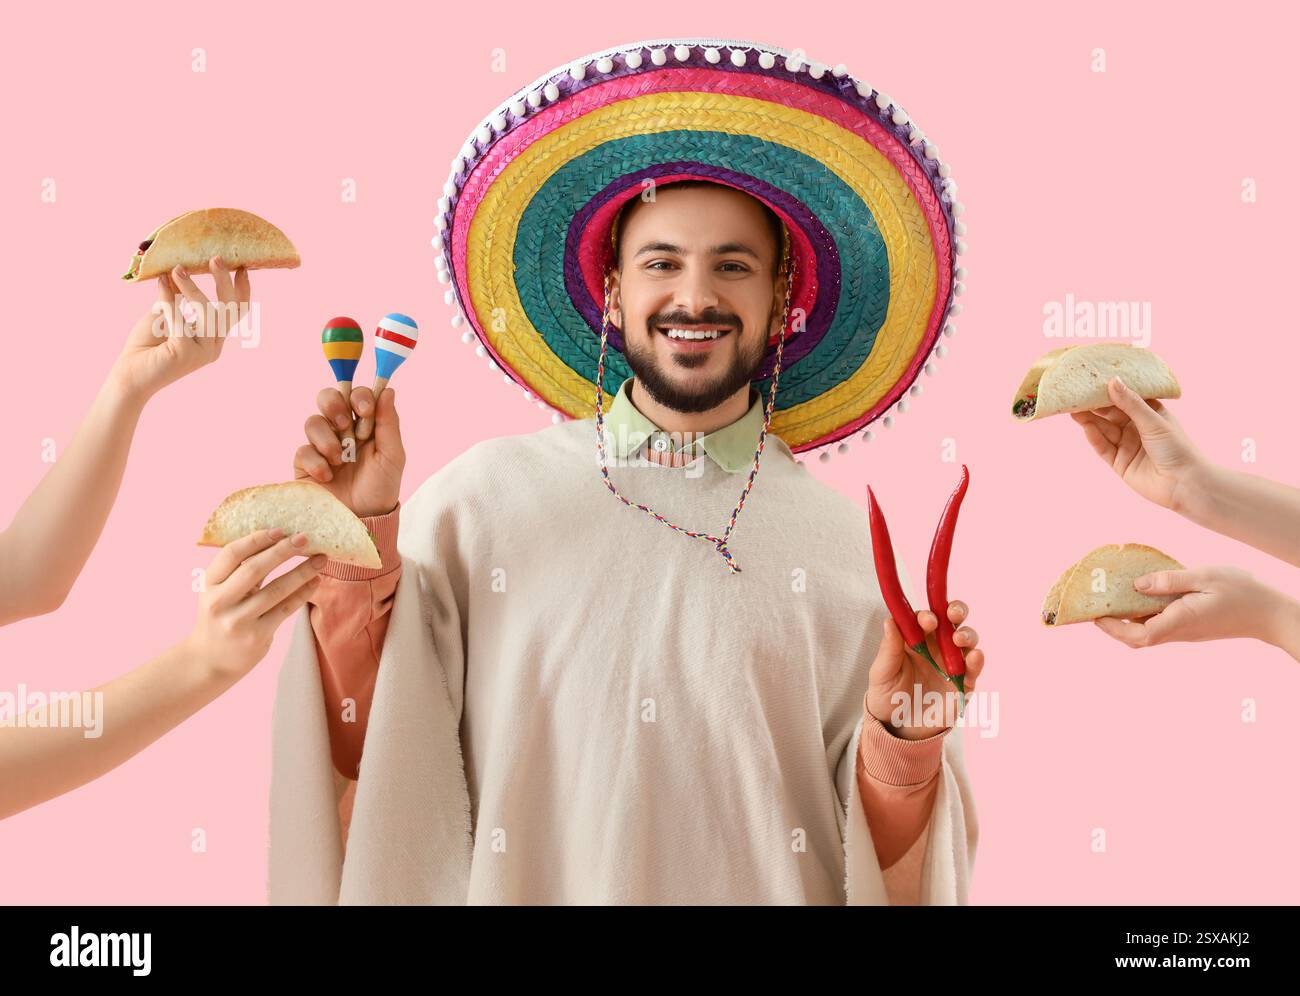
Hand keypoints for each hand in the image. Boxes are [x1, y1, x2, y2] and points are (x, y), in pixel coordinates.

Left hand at [110, 256, 249, 401]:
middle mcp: (213, 347)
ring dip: (192, 289)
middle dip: (224, 283)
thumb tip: (180, 268)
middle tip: (217, 258)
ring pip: (208, 314)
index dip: (242, 290)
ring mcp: (202, 353)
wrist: (128, 375)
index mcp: (213, 338)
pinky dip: (168, 300)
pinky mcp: (185, 354)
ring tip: (177, 270)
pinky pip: (180, 319)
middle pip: (229, 311)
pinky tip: (160, 285)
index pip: (236, 313)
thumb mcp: (165, 315)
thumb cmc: (146, 346)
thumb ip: (177, 299)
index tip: (242, 266)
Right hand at [184, 529, 324, 680]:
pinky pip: (285, 609)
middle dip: (283, 551)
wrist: (210, 661)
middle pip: (254, 569)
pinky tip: (315, 581)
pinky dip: (303, 593)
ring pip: (276, 590)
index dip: (257, 539)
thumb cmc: (221, 616)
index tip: (280, 530)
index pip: (232, 554)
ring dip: (302, 571)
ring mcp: (238, 620)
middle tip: (305, 538)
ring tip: (321, 559)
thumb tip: (277, 539)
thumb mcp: (219, 591)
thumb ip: (239, 570)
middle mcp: (220, 601)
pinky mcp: (257, 636)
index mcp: (209, 584)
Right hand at [294, 386, 404, 517]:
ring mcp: (321, 446)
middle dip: (333, 404)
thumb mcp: (392, 457)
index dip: (359, 396)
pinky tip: (328, 477)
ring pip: (313, 422)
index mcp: (365, 425)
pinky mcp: (304, 464)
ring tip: (340, 460)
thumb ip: (389, 424)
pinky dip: (316, 462)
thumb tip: (388, 390)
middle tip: (344, 424)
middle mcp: (342, 431)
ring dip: (327, 439)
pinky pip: (302, 450)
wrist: (362, 520)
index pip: (357, 395)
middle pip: (327, 397)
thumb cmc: (381, 488)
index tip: (365, 410)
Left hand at [866, 600, 985, 738]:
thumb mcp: (881, 674)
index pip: (925, 617)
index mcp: (915, 639)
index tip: (926, 620)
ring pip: (967, 640)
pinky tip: (974, 657)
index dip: (927, 614)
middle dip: (956, 611)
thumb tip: (890, 621)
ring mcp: (952, 663)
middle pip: (951, 620)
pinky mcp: (964, 683)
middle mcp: (936, 646)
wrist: (900, 731)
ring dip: (967, 634)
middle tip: (953, 614)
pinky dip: (976, 660)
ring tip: (959, 639)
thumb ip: (889, 649)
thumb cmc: (887, 697)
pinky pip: (974, 668)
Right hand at [1069, 376, 1209, 512]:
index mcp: (1149, 413)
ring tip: (1074, 410)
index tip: (1092, 380)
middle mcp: (1136, 428)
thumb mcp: (1153, 421)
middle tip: (1076, 395)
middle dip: (1094, 405)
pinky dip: (1094, 437)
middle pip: (1110, 414)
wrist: (1184, 484)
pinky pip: (1103, 448)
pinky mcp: (1119, 462)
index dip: (1109, 390)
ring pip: (1103, 430)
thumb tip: (1112, 380)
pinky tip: (1086, 427)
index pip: (1124, 398)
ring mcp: (1126, 445)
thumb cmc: (1177, 448)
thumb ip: (1130, 403)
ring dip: (1090, 421)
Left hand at [1093, 564, 1295, 649]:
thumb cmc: (1242, 592)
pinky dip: (1144, 613)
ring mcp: (1185, 631)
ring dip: (1127, 619)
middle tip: (1095, 605)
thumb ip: (1170, 581)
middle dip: (1113, 626)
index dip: (1113, 628)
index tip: (1095, 616)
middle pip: (1138, 638)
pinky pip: (1160, 624)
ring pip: (1147, 631)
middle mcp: (1179, 631)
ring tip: (1111, 596)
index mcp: (1181, 621)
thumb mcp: (1204, 577)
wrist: (1271, 613)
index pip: (1139, 635)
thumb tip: (1137, 585)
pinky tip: (1140, 593)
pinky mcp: (1190, 626)